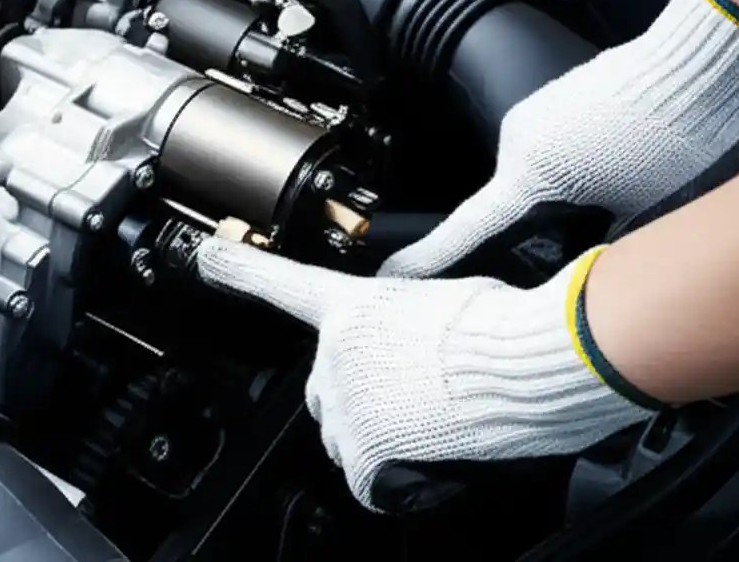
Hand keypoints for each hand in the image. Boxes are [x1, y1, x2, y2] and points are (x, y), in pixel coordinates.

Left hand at [197, 237, 652, 508]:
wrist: (530, 360)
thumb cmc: (506, 324)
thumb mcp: (447, 294)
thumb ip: (406, 315)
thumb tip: (413, 333)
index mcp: (356, 303)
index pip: (280, 282)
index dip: (238, 269)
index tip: (208, 257)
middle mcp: (338, 352)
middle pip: (324, 387)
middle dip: (359, 396)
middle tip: (413, 396)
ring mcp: (347, 403)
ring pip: (345, 435)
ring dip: (379, 438)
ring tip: (433, 423)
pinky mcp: (366, 451)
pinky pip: (366, 480)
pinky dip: (397, 480)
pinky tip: (432, 457)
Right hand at [382, 0, 738, 277]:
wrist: (696, 63)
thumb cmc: (676, 136)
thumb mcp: (642, 213)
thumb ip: (603, 245)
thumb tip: (593, 266)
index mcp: (530, 174)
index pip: (468, 228)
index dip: (430, 257)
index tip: (396, 271)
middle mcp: (519, 139)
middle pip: (516, 200)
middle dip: (549, 220)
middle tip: (599, 226)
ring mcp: (535, 112)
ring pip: (540, 172)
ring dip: (571, 187)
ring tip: (627, 181)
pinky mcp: (556, 96)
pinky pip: (554, 143)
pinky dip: (580, 160)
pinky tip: (625, 157)